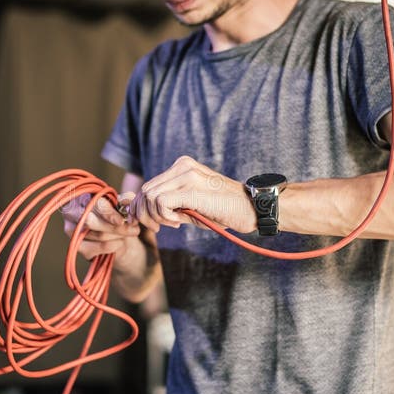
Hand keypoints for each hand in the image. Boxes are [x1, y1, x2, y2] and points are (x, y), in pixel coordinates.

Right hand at [60, 192, 140, 259]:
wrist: (115, 234)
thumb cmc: (114, 214)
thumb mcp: (120, 205)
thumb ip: (125, 201)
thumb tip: (130, 200)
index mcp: (81, 196)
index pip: (92, 205)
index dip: (107, 213)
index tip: (121, 220)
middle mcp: (71, 213)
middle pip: (92, 222)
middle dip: (116, 227)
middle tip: (134, 229)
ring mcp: (72, 231)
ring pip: (99, 235)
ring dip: (119, 235)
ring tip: (130, 232)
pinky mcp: (78, 246)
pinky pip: (98, 248)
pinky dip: (113, 245)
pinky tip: (120, 242)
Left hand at [129, 156, 255, 233]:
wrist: (252, 208)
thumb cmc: (224, 209)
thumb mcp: (191, 205)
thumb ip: (169, 205)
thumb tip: (141, 212)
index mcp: (182, 166)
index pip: (148, 185)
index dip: (141, 207)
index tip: (150, 223)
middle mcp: (182, 166)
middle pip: (145, 191)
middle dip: (144, 214)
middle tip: (157, 227)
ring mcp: (187, 175)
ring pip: (149, 196)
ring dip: (155, 216)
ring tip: (172, 224)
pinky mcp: (192, 189)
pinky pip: (161, 202)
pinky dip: (164, 216)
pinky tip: (177, 222)